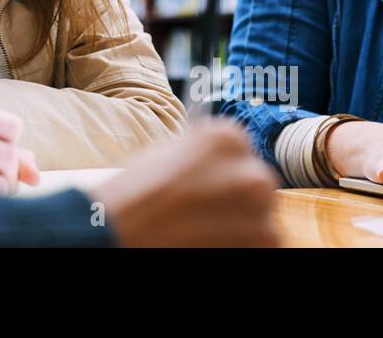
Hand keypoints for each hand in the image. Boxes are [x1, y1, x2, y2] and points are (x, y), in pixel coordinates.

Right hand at [90, 120, 278, 246]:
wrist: (119, 229)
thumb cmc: (135, 193)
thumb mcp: (169, 151)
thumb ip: (202, 151)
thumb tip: (217, 162)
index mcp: (227, 137)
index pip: (241, 152)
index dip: (221, 172)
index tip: (203, 185)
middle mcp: (250, 169)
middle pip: (256, 184)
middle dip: (236, 199)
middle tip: (202, 212)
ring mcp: (260, 208)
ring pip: (263, 217)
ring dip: (241, 225)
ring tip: (204, 229)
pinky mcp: (264, 239)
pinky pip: (264, 242)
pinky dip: (242, 244)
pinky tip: (211, 241)